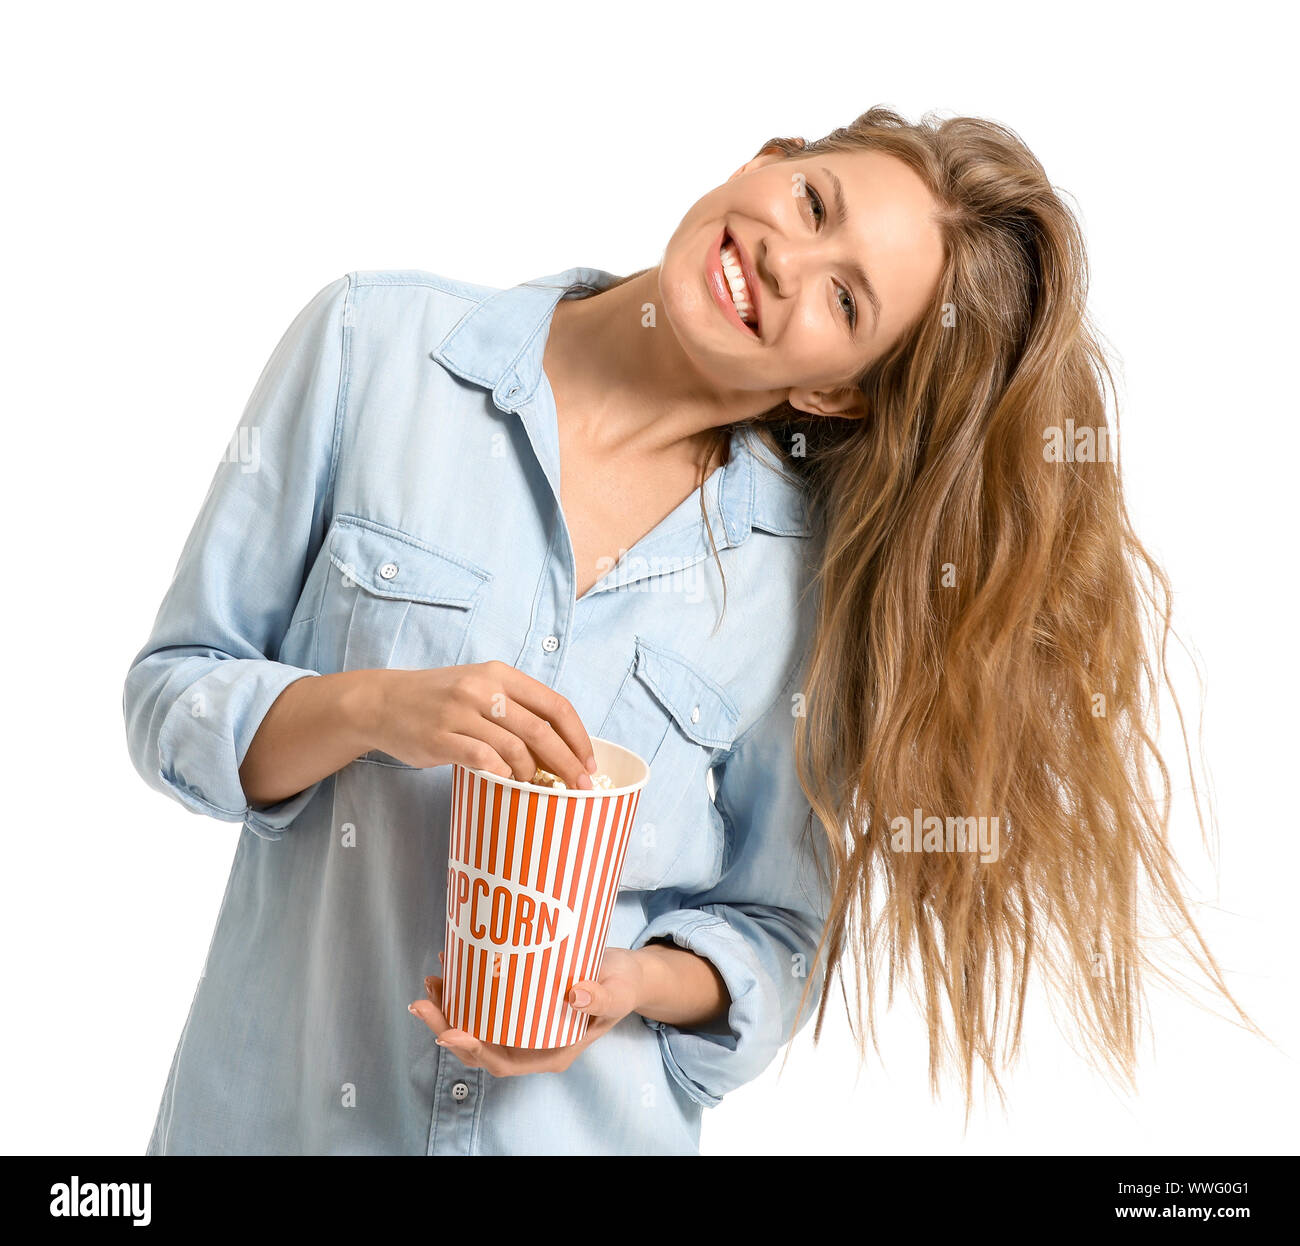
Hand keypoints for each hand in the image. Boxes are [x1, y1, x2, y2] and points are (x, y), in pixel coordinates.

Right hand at [370, 660, 596, 789]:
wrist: (383, 702)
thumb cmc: (439, 700)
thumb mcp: (480, 687)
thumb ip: (515, 709)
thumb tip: (560, 748)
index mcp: (500, 674)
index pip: (555, 704)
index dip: (578, 736)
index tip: (589, 762)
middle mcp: (483, 689)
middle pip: (541, 730)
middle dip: (567, 762)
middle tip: (581, 786)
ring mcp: (460, 713)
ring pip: (515, 748)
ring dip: (533, 774)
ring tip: (538, 787)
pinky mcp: (440, 738)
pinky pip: (483, 760)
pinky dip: (502, 775)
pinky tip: (507, 784)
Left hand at [408, 948, 645, 1074]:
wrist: (625, 972)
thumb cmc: (622, 986)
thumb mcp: (618, 993)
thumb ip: (601, 998)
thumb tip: (574, 996)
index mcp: (552, 1051)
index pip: (503, 1061)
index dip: (473, 1050)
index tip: (448, 1032)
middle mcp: (531, 1043)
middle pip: (480, 1046)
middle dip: (446, 1028)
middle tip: (422, 1002)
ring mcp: (523, 1024)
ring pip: (477, 1025)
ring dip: (449, 1009)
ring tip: (431, 984)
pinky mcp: (519, 1002)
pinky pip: (485, 1004)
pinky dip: (464, 990)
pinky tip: (452, 967)